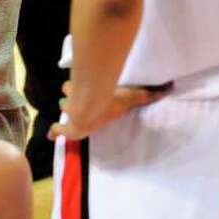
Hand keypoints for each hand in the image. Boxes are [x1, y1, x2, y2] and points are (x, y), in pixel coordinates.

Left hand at [47, 80, 169, 141]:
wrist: (93, 109)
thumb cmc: (110, 100)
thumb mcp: (130, 95)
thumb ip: (147, 94)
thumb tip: (167, 88)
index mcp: (88, 91)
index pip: (76, 85)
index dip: (75, 86)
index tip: (75, 86)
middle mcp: (76, 97)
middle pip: (68, 91)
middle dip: (71, 95)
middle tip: (74, 98)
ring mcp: (70, 111)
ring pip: (63, 105)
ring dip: (66, 106)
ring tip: (67, 108)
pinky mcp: (68, 127)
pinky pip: (58, 130)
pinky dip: (55, 131)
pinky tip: (51, 134)